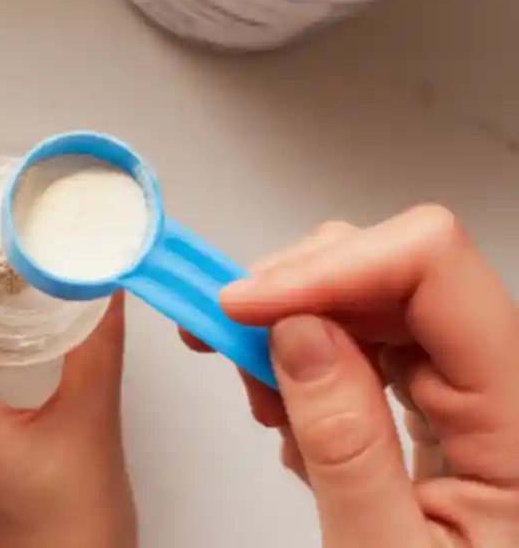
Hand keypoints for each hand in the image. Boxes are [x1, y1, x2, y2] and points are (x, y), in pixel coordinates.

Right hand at [189, 206, 518, 546]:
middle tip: (221, 338)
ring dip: (294, 324)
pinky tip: (285, 410)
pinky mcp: (444, 404)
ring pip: (376, 295)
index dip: (330, 265)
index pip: (433, 268)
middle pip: (399, 267)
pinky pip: (369, 341)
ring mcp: (477, 392)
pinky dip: (306, 356)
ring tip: (257, 394)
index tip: (242, 305)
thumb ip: (346, 446)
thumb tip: (296, 332)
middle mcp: (507, 386)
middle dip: (298, 290)